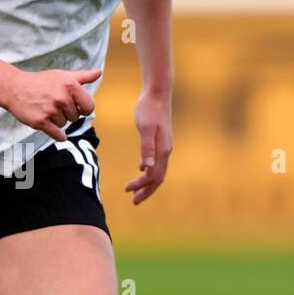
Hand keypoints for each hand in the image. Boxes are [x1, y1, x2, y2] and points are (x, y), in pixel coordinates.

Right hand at [2, 68, 101, 142]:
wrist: (14, 88)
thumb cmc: (41, 82)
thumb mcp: (62, 75)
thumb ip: (82, 76)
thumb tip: (98, 73)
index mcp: (70, 85)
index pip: (89, 106)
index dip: (84, 109)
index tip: (76, 107)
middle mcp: (61, 97)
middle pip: (76, 117)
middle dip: (67, 113)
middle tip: (54, 105)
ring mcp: (51, 110)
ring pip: (64, 124)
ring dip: (57, 121)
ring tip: (46, 110)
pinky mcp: (41, 122)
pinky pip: (57, 135)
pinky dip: (58, 136)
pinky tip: (54, 130)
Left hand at [125, 89, 171, 203]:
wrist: (157, 93)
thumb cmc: (149, 109)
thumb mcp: (145, 128)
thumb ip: (146, 148)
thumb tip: (146, 169)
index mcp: (162, 150)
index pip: (153, 176)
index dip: (141, 186)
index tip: (127, 191)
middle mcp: (166, 151)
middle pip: (158, 178)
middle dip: (146, 191)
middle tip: (133, 202)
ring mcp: (164, 145)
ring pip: (158, 170)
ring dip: (147, 182)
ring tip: (135, 189)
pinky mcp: (161, 139)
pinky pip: (157, 160)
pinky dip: (149, 169)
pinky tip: (141, 169)